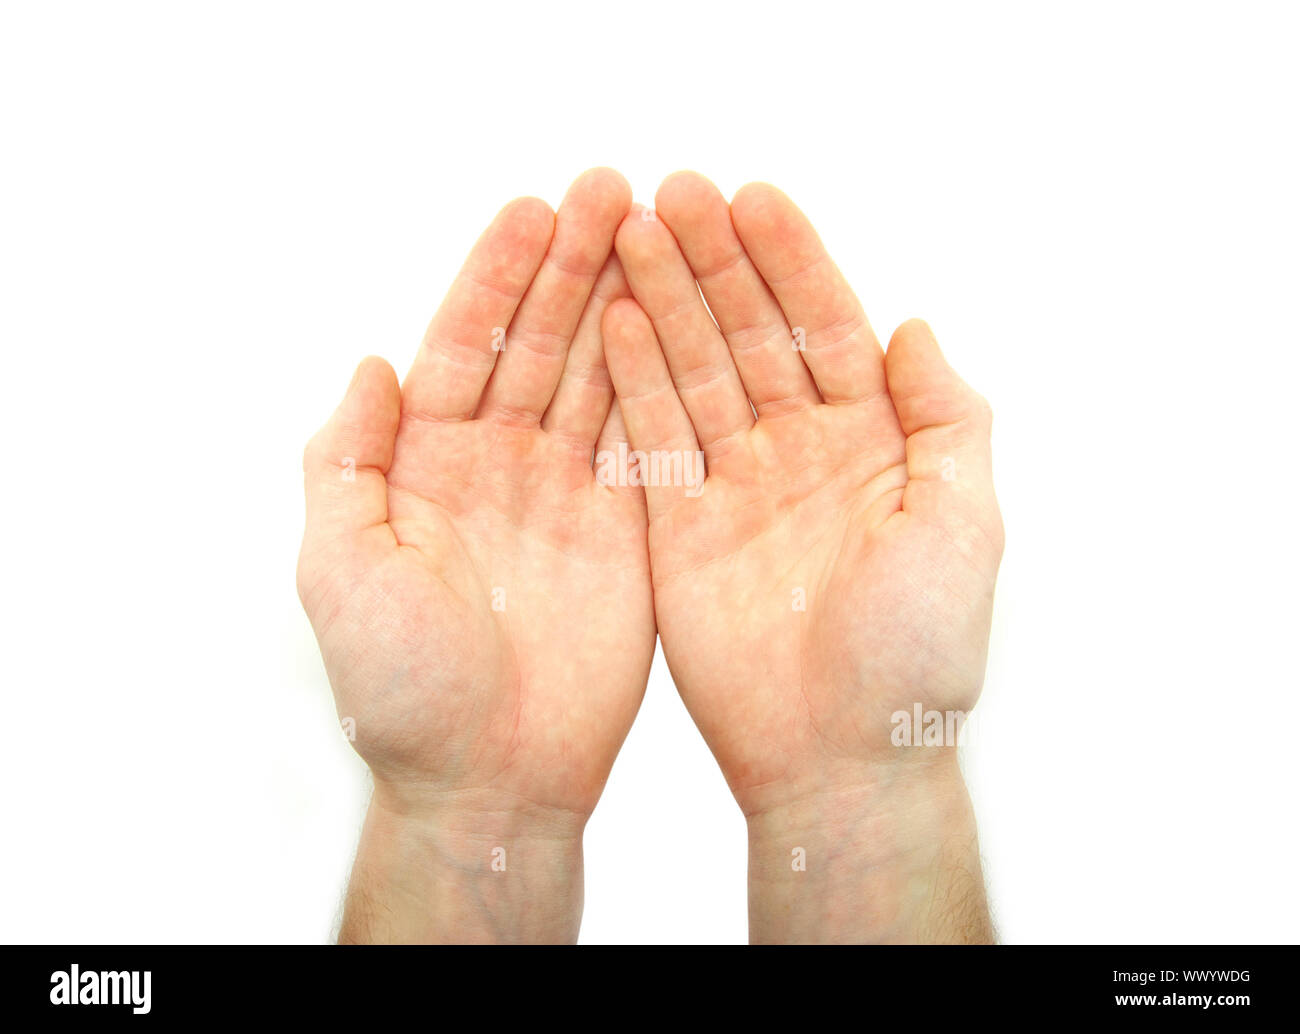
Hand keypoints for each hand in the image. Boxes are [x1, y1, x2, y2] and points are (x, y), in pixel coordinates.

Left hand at [297, 169, 652, 941]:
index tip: (532, 208)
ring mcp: (565, 493)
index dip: (494, 276)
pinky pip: (642, 438)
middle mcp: (497, 465)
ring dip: (622, 301)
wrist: (490, 778)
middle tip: (611, 187)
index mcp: (425, 465)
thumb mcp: (340, 569)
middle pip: (537, 342)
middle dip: (570, 264)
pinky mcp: (623, 529)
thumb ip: (346, 463)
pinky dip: (657, 380)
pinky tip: (674, 321)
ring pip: (596, 375)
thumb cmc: (403, 688)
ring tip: (655, 226)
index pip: (463, 347)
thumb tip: (370, 365)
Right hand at [602, 173, 1003, 941]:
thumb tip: (914, 326)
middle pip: (752, 334)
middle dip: (715, 262)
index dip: (794, 262)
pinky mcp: (681, 526)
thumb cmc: (916, 651)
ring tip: (631, 232)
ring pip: (696, 372)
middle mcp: (800, 451)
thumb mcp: (964, 524)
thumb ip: (945, 419)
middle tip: (676, 193)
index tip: (756, 198)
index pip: (828, 328)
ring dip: (664, 302)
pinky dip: (633, 380)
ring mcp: (736, 486)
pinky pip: (654, 438)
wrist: (839, 755)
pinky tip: (612, 322)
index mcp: (874, 444)